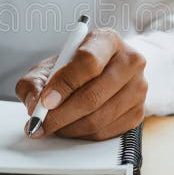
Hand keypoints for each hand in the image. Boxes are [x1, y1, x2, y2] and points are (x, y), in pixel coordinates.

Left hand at [15, 28, 146, 140]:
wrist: (103, 72)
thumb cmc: (75, 67)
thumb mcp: (50, 65)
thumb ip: (35, 81)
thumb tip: (35, 103)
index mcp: (107, 40)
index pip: (88, 61)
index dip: (64, 84)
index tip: (45, 102)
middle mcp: (130, 61)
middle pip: (94, 95)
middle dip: (61, 114)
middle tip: (41, 123)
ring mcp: (138, 88)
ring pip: (98, 118)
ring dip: (69, 127)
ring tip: (53, 125)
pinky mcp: (138, 111)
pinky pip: (106, 132)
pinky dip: (82, 134)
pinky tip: (71, 127)